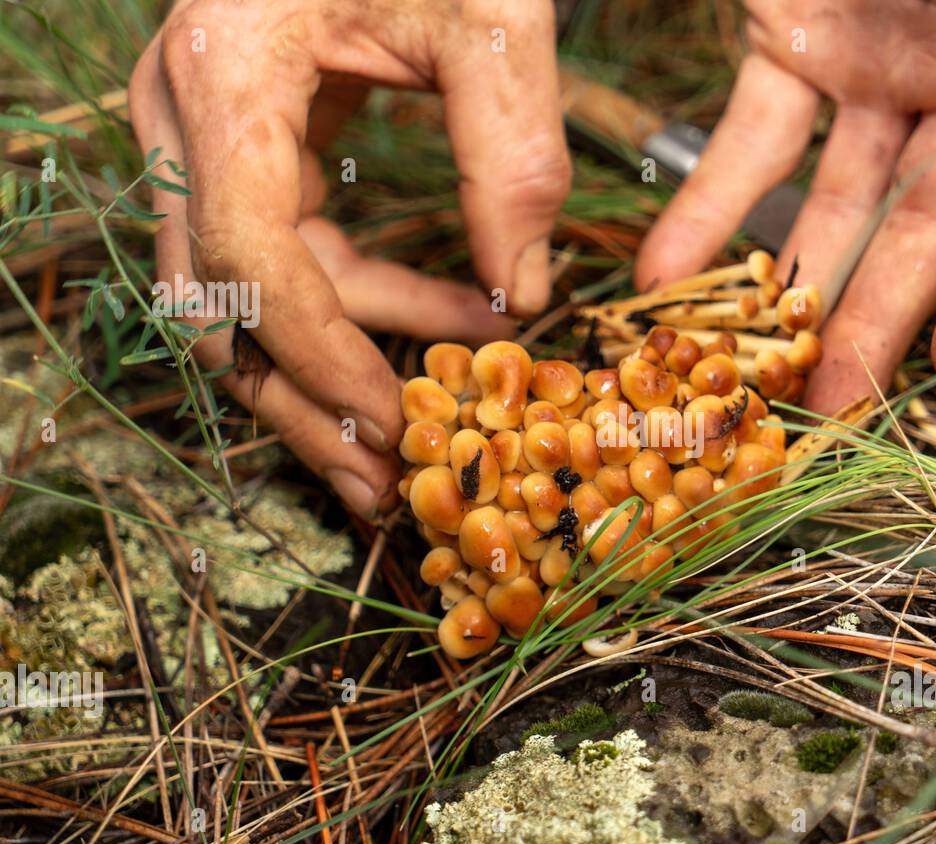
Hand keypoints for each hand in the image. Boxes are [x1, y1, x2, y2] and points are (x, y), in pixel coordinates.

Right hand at [129, 0, 569, 516]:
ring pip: (246, 295)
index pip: (246, 256)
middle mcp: (188, 111)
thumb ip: (512, 151)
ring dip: (336, 368)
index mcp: (225, 72)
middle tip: (387, 478)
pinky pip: (292, 253)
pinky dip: (367, 299)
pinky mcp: (249, 146)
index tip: (393, 422)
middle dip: (304, 399)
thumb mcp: (486, 15)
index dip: (317, 357)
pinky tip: (455, 316)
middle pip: (219, 302)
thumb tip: (521, 289)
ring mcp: (207, 133)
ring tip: (430, 424)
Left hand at [635, 0, 935, 412]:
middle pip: (933, 222)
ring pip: (839, 201)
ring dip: (793, 286)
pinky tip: (666, 274)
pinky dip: (709, 205)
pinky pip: (751, 141)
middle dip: (884, 316)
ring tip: (746, 369)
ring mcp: (879, 67)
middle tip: (833, 403)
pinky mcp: (794, 45)